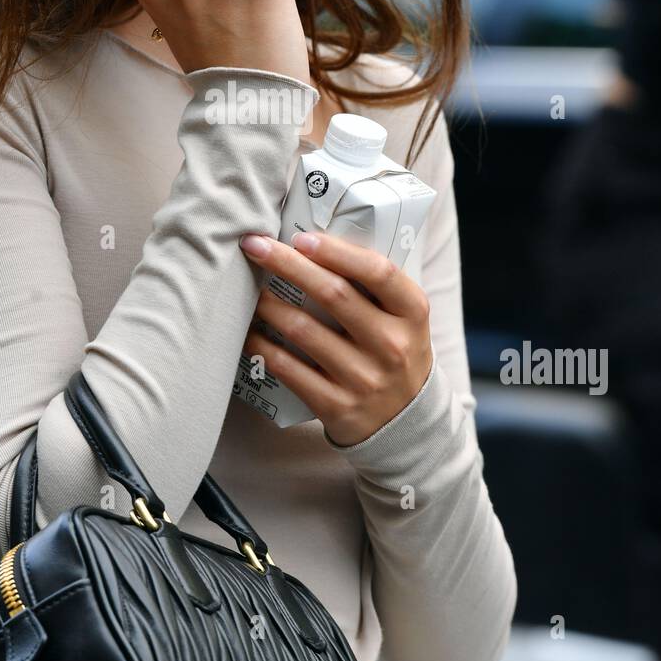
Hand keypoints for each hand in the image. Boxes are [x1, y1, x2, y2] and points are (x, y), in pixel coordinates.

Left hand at [240, 229, 433, 445]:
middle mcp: (392, 346)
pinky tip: (249, 334)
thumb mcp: (403, 317)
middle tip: (254, 246)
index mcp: (412, 313)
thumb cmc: (394, 351)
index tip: (301, 237)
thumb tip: (311, 241)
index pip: (378, 271)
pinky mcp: (338, 407)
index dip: (337, 251)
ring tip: (249, 290)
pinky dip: (263, 348)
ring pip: (304, 331)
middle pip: (333, 294)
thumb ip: (373, 284)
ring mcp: (365, 379)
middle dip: (287, 264)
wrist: (406, 422)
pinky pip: (290, 371)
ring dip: (268, 305)